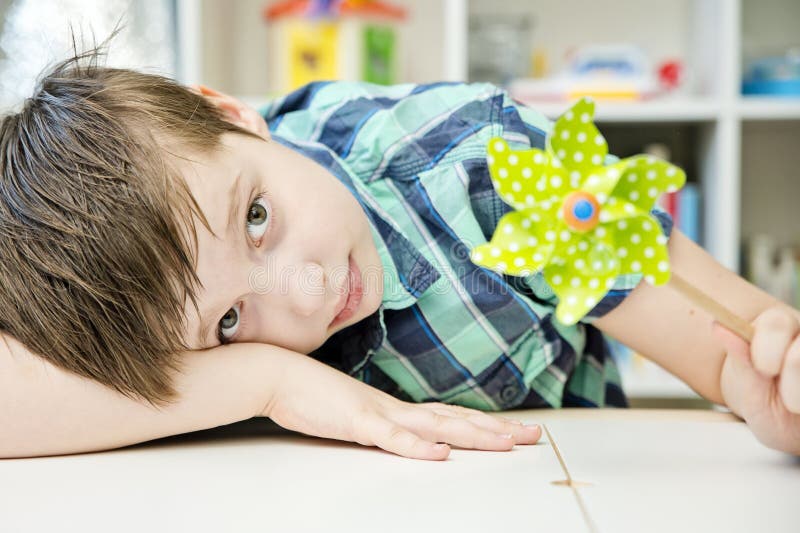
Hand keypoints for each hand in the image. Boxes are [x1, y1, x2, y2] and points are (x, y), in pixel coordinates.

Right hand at [260, 352, 541, 459]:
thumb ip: (381, 427)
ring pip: (435, 424)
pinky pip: (391, 436)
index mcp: (397, 408)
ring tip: (505, 443)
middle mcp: (396, 408)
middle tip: (533, 436)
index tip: (514, 431)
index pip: (451, 416)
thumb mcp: (355, 416)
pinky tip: (441, 454)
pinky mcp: (356, 421)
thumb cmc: (314, 397)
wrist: (279, 375)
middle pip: (455, 418)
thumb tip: (405, 438)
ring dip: (472, 434)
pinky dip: (417, 446)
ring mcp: (378, 412)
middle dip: (495, 429)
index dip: (484, 424)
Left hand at [714, 306, 799, 453]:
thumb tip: (718, 325)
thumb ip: (742, 359)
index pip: (776, 323)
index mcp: (778, 326)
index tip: (764, 371)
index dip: (767, 349)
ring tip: (799, 407)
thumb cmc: (769, 405)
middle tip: (788, 402)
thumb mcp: (751, 388)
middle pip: (799, 352)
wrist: (797, 428)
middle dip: (792, 379)